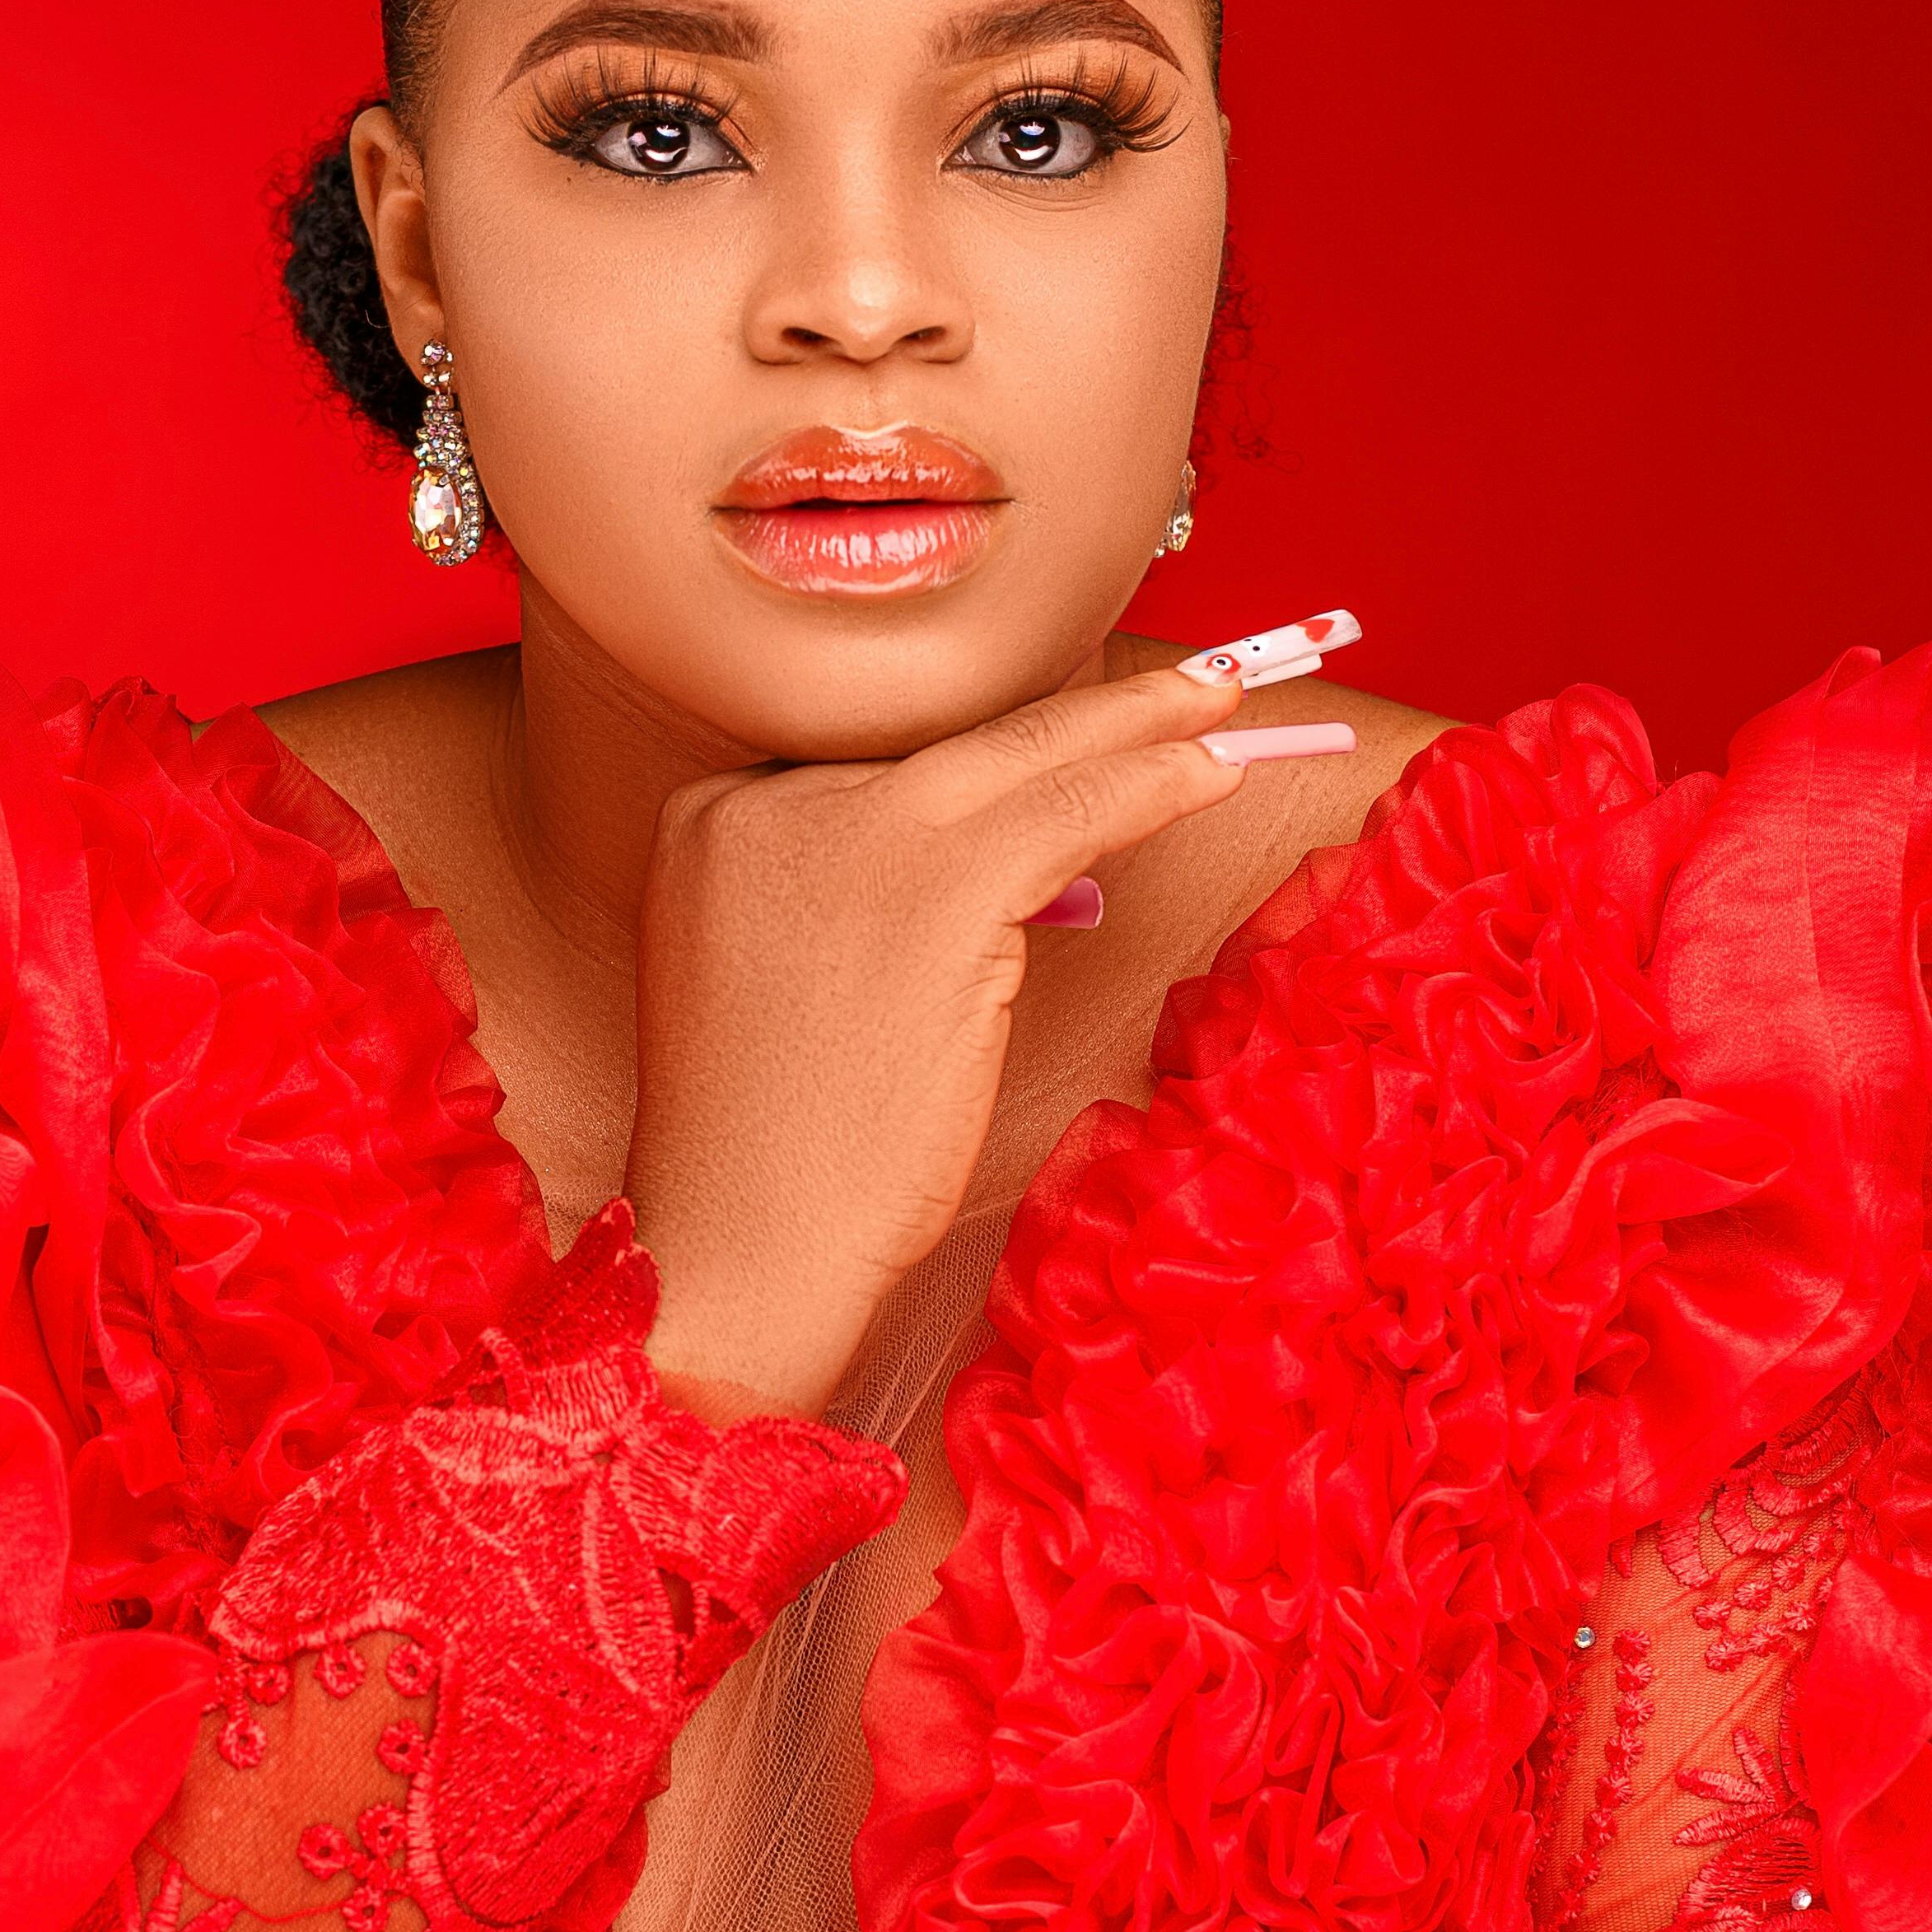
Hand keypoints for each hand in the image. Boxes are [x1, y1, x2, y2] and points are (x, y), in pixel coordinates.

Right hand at [624, 661, 1253, 1412]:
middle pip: (952, 742)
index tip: (1077, 737)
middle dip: (1080, 712)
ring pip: (1022, 758)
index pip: (876, 767)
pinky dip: (1148, 787)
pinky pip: (1069, 810)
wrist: (737, 1245)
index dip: (992, 758)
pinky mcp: (933, 886)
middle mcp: (766, 803)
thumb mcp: (789, 981)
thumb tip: (1023, 867)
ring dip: (1138, 729)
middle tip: (1184, 685)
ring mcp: (848, 833)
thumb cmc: (771, 1152)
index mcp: (710, 819)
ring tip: (1221, 706)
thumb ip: (865, 901)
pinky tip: (1206, 776)